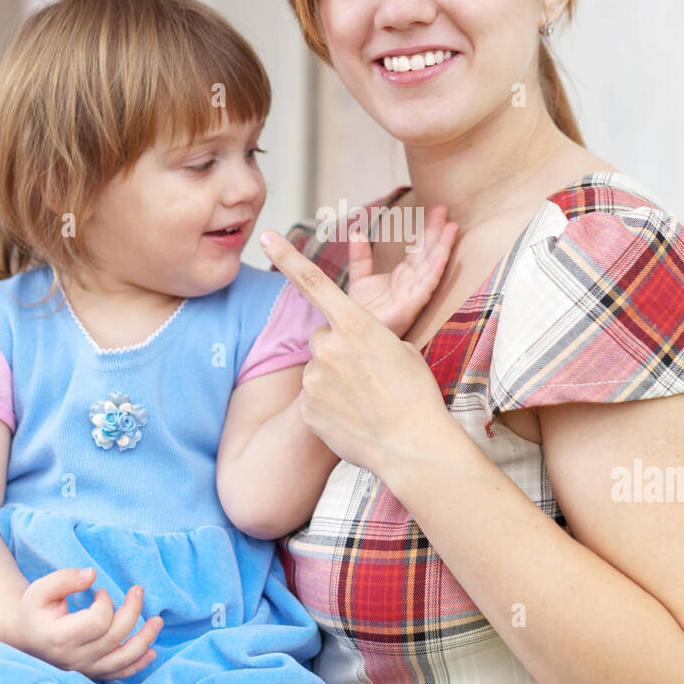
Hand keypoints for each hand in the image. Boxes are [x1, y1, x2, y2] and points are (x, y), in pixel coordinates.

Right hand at [17, 569, 162, 680]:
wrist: (25, 637)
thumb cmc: (34, 610)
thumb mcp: (40, 589)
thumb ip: (64, 579)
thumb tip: (92, 575)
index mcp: (59, 638)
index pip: (97, 622)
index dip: (106, 603)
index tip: (102, 591)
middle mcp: (72, 659)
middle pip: (114, 638)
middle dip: (132, 611)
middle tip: (137, 590)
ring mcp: (83, 669)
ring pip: (121, 660)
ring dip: (144, 640)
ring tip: (158, 621)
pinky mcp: (90, 673)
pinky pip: (118, 674)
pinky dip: (137, 665)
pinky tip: (152, 653)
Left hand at [259, 229, 453, 477]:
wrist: (412, 446)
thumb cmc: (415, 394)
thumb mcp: (399, 350)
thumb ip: (365, 338)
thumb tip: (344, 347)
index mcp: (355, 323)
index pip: (314, 282)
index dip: (288, 257)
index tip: (267, 237)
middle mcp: (328, 346)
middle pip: (321, 337)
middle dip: (337, 350)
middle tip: (366, 374)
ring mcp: (314, 378)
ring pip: (317, 368)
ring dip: (334, 379)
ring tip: (364, 400)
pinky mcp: (306, 408)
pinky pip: (312, 398)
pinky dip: (329, 405)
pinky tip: (352, 418)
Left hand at [345, 204, 458, 337]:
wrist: (354, 338)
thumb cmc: (364, 315)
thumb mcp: (361, 280)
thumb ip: (361, 257)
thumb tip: (357, 231)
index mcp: (404, 276)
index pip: (419, 249)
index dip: (427, 230)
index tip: (435, 209)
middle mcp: (412, 284)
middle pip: (428, 253)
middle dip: (437, 232)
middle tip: (444, 209)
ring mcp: (414, 296)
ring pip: (431, 267)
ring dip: (442, 247)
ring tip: (451, 227)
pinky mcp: (410, 308)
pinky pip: (425, 288)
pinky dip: (433, 272)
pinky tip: (441, 257)